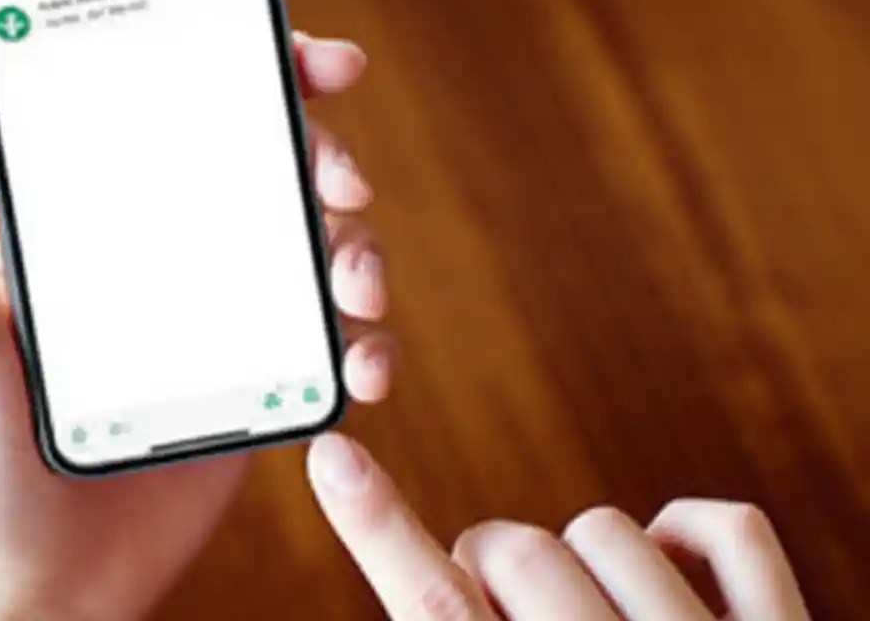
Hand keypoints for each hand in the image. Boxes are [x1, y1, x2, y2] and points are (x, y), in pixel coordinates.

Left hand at [0, 34, 393, 619]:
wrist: (31, 575)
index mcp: (101, 220)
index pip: (179, 116)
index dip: (253, 75)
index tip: (309, 62)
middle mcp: (168, 257)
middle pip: (269, 173)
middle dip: (327, 157)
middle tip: (344, 180)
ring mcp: (221, 319)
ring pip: (318, 252)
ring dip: (363, 249)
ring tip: (357, 288)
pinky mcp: (256, 385)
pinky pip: (330, 346)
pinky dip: (365, 345)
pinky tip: (361, 365)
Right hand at [308, 434, 810, 619]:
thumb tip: (422, 593)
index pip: (435, 609)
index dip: (376, 527)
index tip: (334, 455)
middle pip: (511, 550)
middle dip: (486, 566)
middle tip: (499, 611)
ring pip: (602, 529)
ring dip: (576, 562)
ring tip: (585, 617)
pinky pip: (725, 527)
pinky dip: (686, 532)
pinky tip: (662, 573)